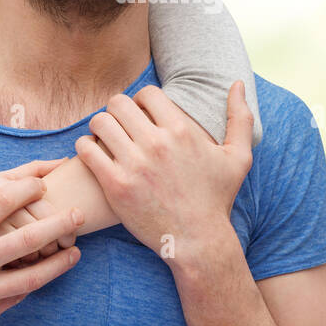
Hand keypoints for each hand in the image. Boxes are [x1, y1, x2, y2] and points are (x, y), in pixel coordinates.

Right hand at [0, 172, 83, 325]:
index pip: (3, 201)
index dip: (28, 187)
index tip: (42, 183)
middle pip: (29, 237)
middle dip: (60, 223)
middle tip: (80, 213)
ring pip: (33, 276)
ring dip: (59, 262)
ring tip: (77, 252)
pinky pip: (17, 298)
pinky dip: (35, 284)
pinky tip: (47, 274)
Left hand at [75, 81, 252, 258]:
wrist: (198, 242)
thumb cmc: (217, 200)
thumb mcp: (239, 157)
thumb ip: (240, 117)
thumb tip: (238, 83)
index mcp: (181, 131)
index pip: (147, 93)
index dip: (142, 101)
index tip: (142, 115)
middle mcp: (157, 143)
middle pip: (118, 103)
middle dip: (117, 110)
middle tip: (120, 125)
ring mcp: (134, 164)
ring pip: (100, 122)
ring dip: (100, 127)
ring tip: (106, 138)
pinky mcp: (115, 185)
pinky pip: (86, 149)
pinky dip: (85, 147)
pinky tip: (95, 155)